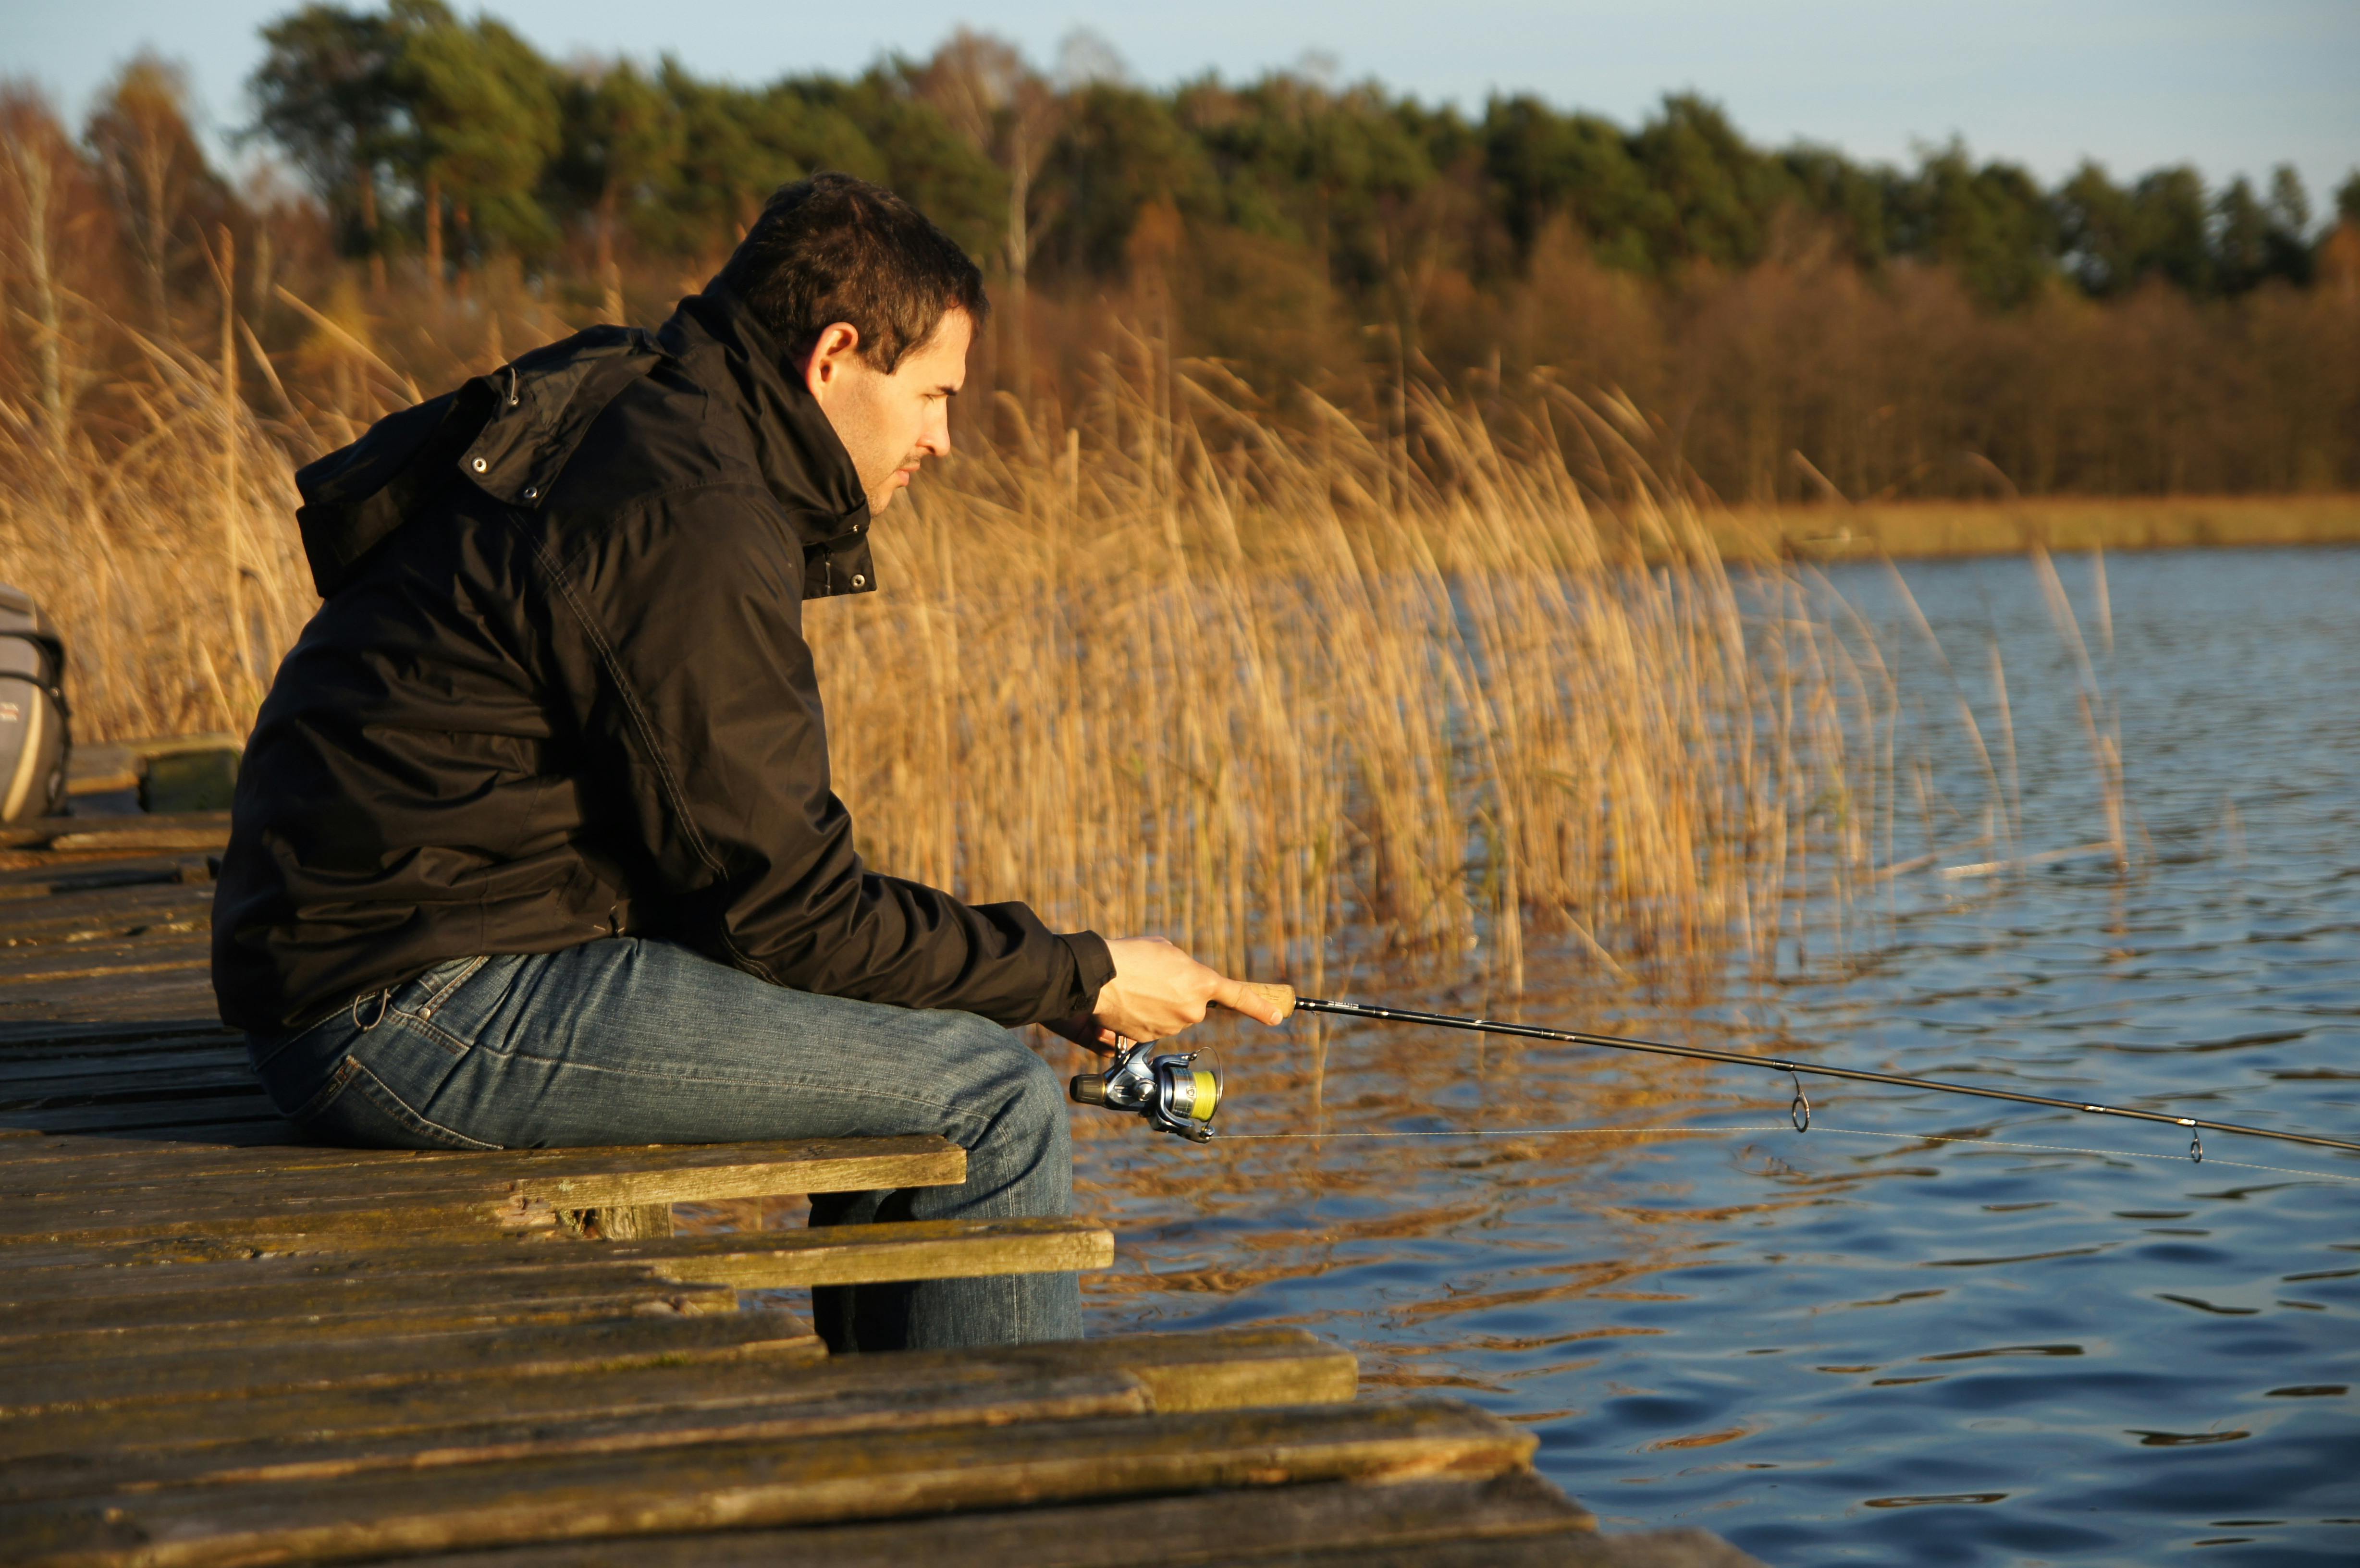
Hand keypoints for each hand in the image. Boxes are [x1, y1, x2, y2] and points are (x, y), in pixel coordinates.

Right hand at [1043, 936, 1291, 1054]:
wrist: (1099, 976)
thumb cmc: (1133, 955)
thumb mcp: (1167, 950)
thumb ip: (1186, 969)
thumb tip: (1183, 983)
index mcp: (1202, 983)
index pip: (1238, 997)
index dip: (1259, 1008)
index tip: (1277, 1017)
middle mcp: (1192, 1010)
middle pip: (1194, 1006)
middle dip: (1180, 995)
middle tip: (1156, 979)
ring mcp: (1171, 1027)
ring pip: (1173, 1017)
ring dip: (1160, 1005)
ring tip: (1139, 987)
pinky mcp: (1151, 1038)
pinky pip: (1155, 1026)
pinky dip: (1145, 1016)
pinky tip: (1131, 1001)